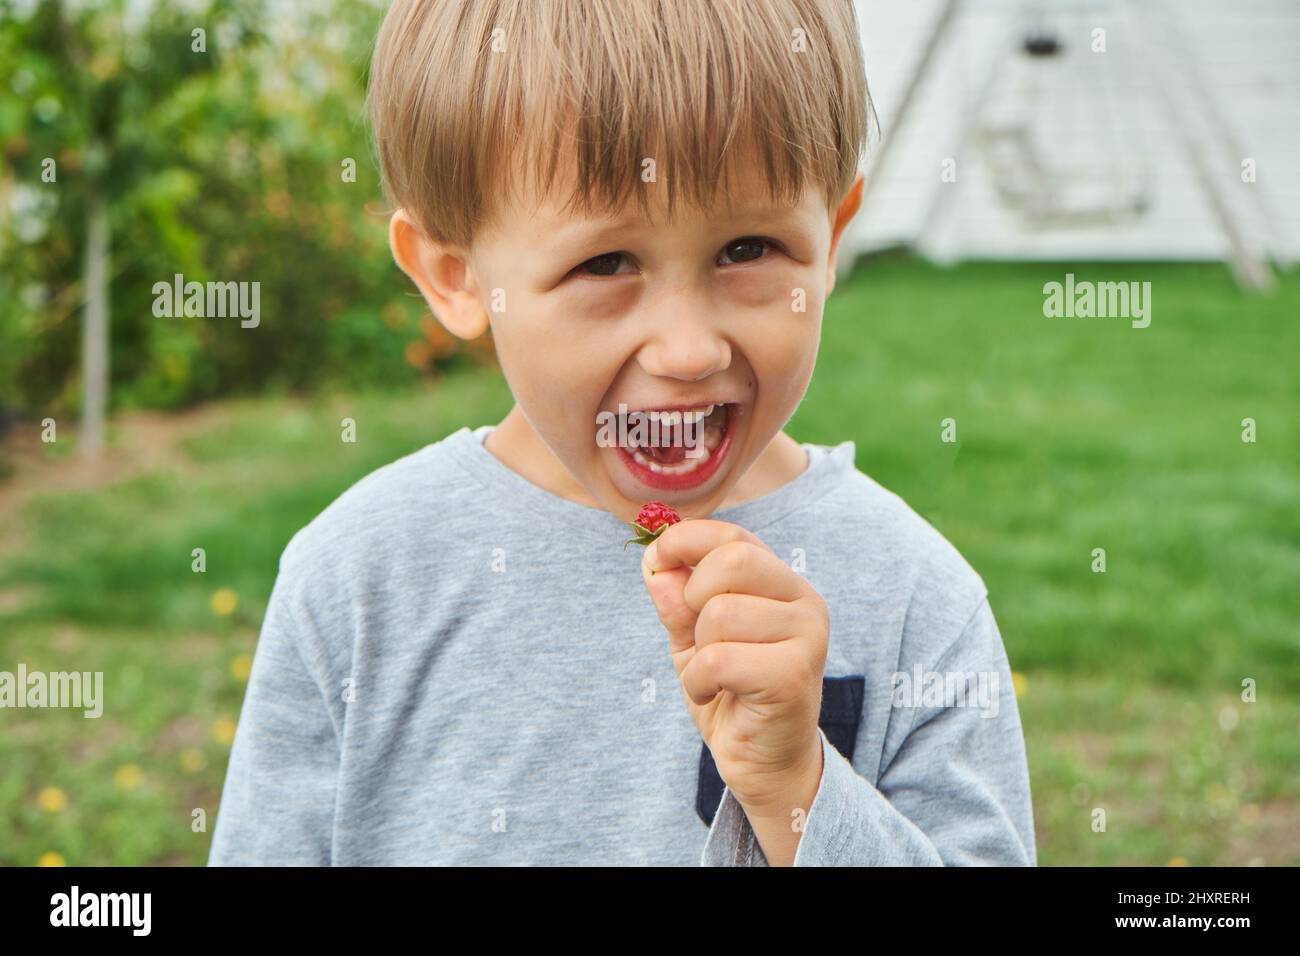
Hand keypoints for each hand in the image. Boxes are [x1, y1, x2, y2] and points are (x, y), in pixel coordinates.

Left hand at [641, 519, 828, 858]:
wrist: (763, 761)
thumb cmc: (730, 692)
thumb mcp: (692, 638)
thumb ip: (676, 600)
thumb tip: (655, 563)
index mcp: (782, 582)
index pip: (734, 535)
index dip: (687, 539)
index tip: (658, 558)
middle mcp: (804, 600)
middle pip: (732, 561)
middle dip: (694, 597)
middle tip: (698, 637)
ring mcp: (807, 636)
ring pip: (720, 613)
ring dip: (697, 650)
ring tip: (711, 675)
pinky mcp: (794, 675)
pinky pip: (719, 659)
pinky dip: (698, 680)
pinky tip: (711, 694)